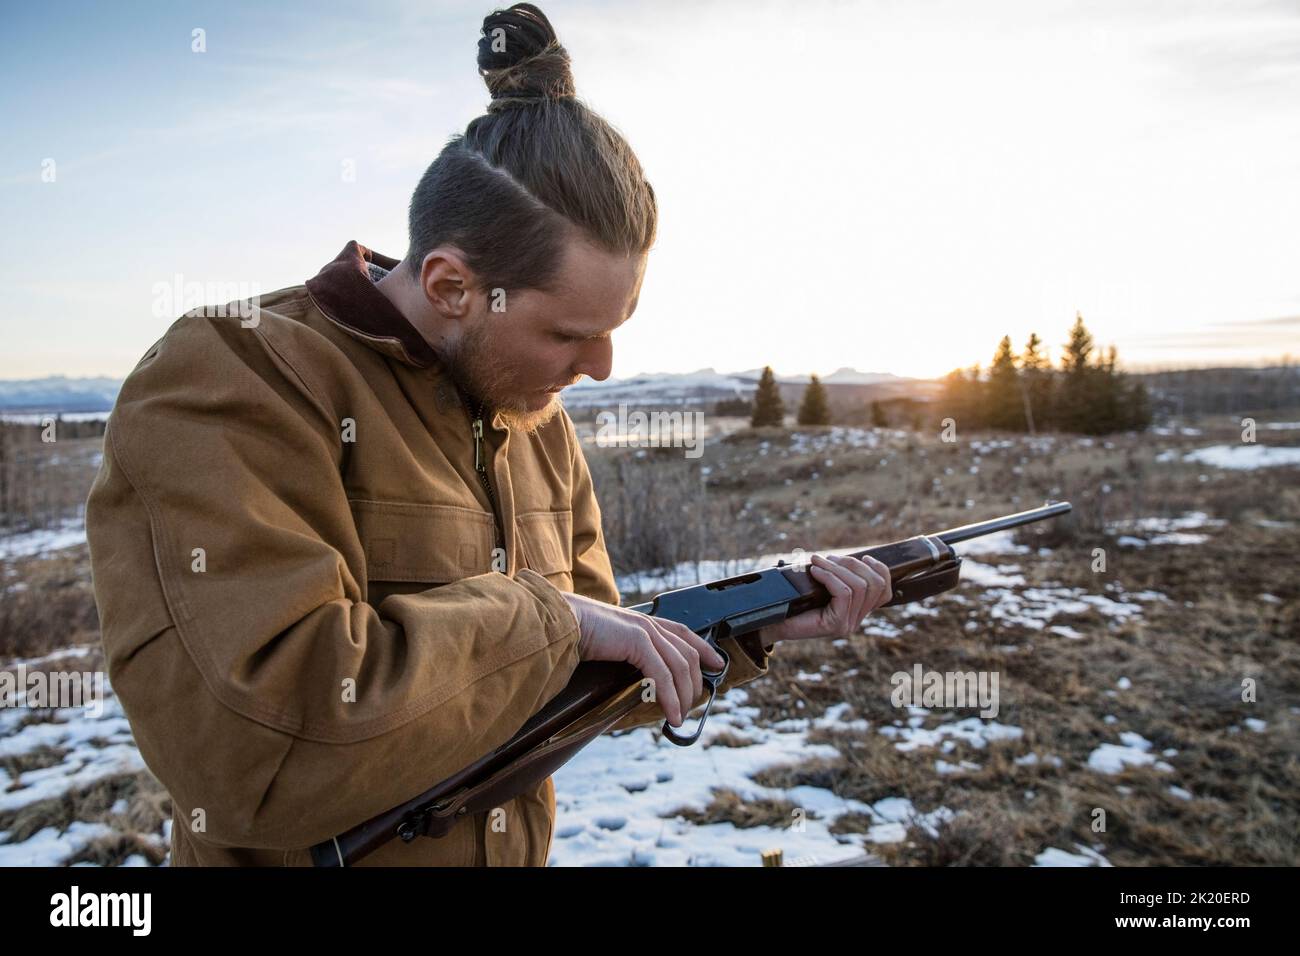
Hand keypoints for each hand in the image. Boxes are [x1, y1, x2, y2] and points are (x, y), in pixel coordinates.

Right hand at [561, 592, 725, 726]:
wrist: (558, 624)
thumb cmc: (574, 635)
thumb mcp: (607, 644)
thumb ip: (624, 654)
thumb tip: (633, 680)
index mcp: (642, 622)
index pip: (683, 633)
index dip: (704, 648)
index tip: (717, 664)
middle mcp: (647, 624)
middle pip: (687, 654)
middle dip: (695, 683)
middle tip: (692, 706)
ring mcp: (644, 630)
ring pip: (680, 667)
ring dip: (684, 696)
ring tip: (680, 717)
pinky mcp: (637, 641)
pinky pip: (662, 675)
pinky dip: (670, 698)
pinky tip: (671, 714)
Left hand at [759, 553, 891, 643]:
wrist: (772, 622)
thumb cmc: (793, 601)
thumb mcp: (820, 585)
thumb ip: (837, 576)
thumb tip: (843, 558)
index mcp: (857, 611)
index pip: (884, 591)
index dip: (880, 570)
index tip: (865, 556)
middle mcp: (856, 620)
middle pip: (874, 584)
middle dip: (853, 564)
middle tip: (829, 558)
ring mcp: (848, 624)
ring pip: (858, 586)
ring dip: (837, 568)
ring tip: (817, 562)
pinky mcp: (836, 624)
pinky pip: (844, 593)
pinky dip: (830, 576)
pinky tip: (815, 571)